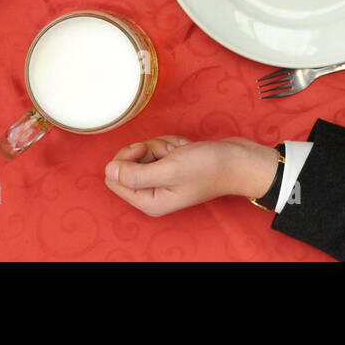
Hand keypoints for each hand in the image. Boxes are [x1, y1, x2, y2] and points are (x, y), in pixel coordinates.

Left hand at [104, 136, 281, 216]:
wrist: (237, 160)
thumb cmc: (207, 167)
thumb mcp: (169, 170)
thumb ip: (135, 174)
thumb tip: (107, 171)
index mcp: (149, 201)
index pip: (114, 180)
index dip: (126, 161)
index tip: (144, 152)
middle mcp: (153, 192)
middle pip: (127, 163)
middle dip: (147, 150)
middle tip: (167, 153)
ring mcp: (162, 178)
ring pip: (144, 152)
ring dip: (163, 145)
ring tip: (182, 152)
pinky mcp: (170, 165)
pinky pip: (159, 147)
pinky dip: (171, 144)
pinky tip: (186, 149)